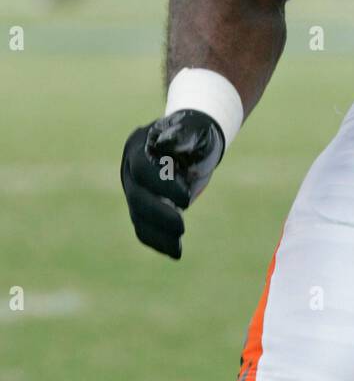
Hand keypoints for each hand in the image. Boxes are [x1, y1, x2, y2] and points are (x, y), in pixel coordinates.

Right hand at [120, 109, 223, 258]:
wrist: (191, 138)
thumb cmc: (195, 132)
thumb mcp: (194, 129)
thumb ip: (185, 136)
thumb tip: (171, 146)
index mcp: (140, 146)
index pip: (142, 168)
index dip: (161, 185)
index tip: (186, 199)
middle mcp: (131, 168)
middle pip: (136, 197)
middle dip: (157, 215)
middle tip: (181, 228)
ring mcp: (133, 187)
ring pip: (137, 217)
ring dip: (157, 235)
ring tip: (177, 249)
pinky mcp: (140, 204)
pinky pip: (142, 227)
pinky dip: (156, 241)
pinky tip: (174, 251)